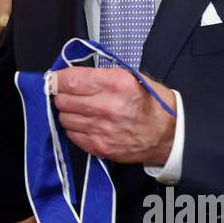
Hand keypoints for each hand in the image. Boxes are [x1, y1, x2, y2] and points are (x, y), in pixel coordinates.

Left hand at [53, 66, 176, 164]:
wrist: (169, 134)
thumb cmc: (151, 104)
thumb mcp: (131, 77)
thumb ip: (100, 75)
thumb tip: (71, 75)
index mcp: (116, 84)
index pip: (70, 80)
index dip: (57, 79)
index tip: (54, 79)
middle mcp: (107, 106)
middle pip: (63, 99)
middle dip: (62, 95)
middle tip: (70, 94)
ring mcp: (102, 129)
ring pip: (64, 117)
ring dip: (68, 112)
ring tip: (82, 110)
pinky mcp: (99, 147)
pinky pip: (72, 135)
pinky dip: (75, 128)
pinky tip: (87, 124)